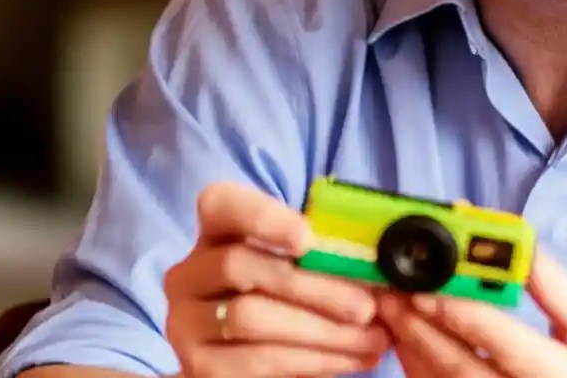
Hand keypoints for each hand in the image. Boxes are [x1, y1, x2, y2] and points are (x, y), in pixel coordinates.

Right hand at [164, 182, 390, 376]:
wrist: (253, 358)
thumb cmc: (291, 298)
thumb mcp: (305, 268)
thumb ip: (328, 254)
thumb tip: (381, 256)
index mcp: (216, 232)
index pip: (222, 204)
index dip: (261, 217)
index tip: (307, 239)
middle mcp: (188, 274)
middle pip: (240, 265)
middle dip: (312, 287)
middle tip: (366, 308)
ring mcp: (185, 322)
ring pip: (249, 317)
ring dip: (321, 331)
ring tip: (372, 340)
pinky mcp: (197, 366)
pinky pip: (256, 361)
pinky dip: (311, 361)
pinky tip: (349, 360)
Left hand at [378, 253, 566, 377]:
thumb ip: (553, 283)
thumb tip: (516, 241)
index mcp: (557, 371)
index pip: (502, 341)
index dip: (461, 312)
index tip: (427, 286)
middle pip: (460, 367)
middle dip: (420, 327)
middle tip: (389, 292)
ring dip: (412, 346)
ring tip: (390, 309)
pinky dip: (421, 368)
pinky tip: (408, 340)